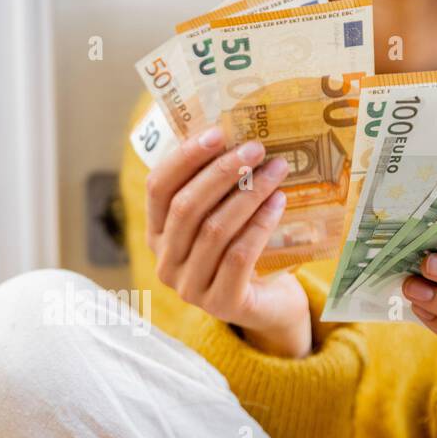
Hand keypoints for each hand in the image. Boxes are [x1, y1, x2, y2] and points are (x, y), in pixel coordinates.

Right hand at [144, 125, 310, 357]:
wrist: (271, 304)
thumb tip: (235, 132)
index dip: (184, 158)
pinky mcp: (222, 304)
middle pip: (186, 207)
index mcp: (157, 234)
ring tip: (277, 169)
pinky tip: (279, 202)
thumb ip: (217, 188)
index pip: (158, 188)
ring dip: (248, 194)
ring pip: (214, 230)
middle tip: (256, 148)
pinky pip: (238, 257)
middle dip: (222, 172)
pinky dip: (260, 225)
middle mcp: (165, 262)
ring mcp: (190, 288)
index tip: (218, 132)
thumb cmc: (246, 250)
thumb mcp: (224, 217)